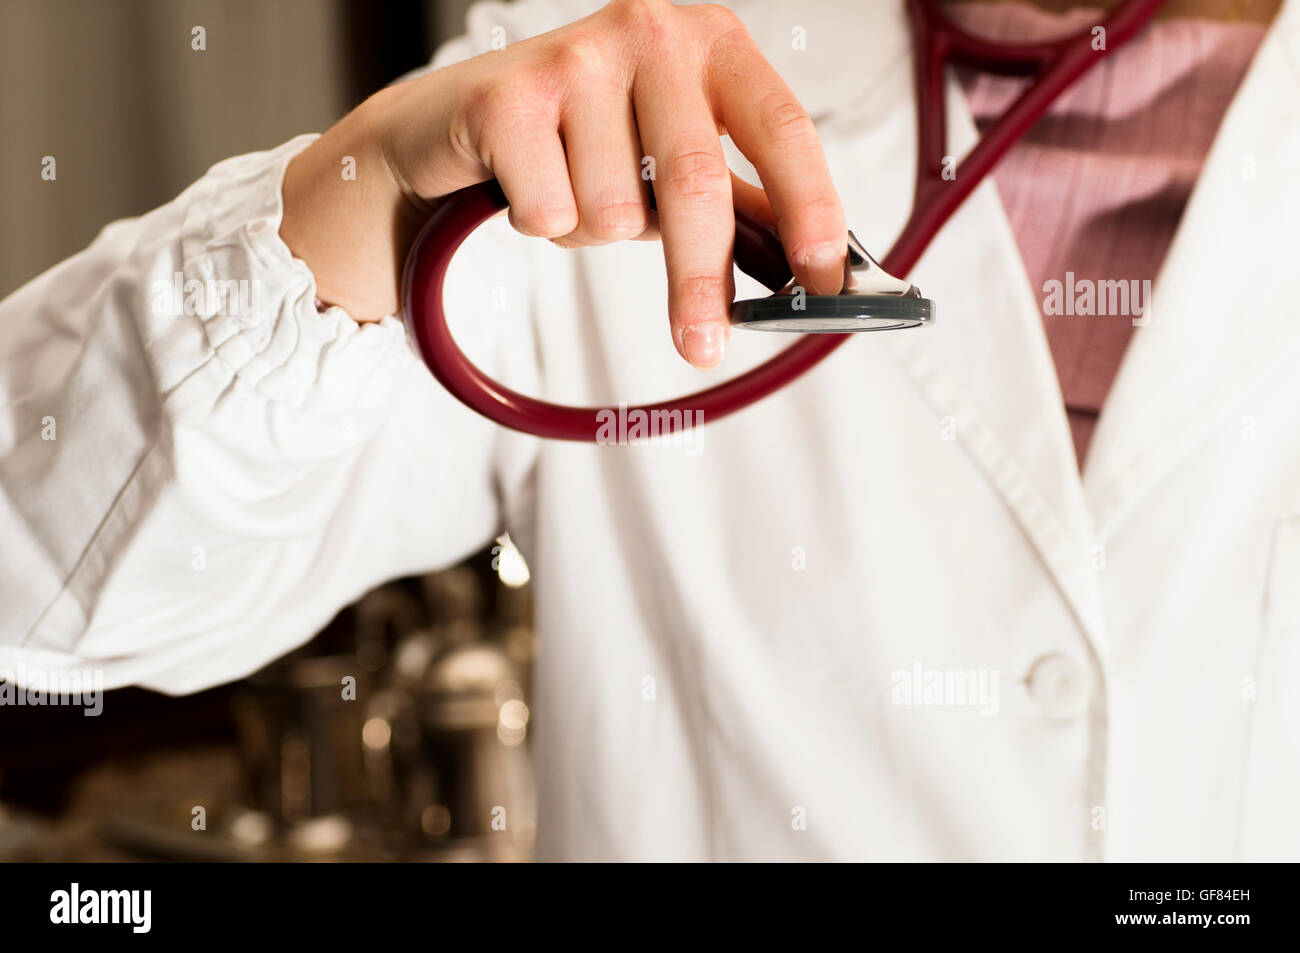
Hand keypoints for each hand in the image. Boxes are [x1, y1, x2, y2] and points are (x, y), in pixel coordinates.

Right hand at [281, 0, 845, 367]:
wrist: (454, 122)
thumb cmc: (584, 140)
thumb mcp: (675, 157)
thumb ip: (743, 204)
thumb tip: (812, 269)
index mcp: (712, 45)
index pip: (781, 127)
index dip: (810, 206)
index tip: (824, 279)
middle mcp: (651, 33)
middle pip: (696, 184)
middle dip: (700, 280)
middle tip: (702, 346)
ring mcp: (577, 56)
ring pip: (614, 210)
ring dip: (595, 233)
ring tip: (571, 193)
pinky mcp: (507, 95)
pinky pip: (550, 213)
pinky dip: (542, 226)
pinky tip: (527, 185)